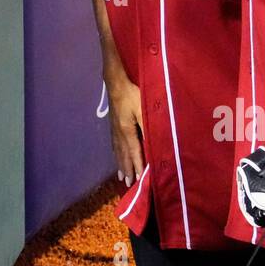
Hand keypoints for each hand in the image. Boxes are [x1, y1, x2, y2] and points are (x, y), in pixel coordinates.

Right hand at [106, 69, 143, 187]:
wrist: (116, 82)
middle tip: (128, 184)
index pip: (134, 153)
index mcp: (127, 132)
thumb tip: (152, 144)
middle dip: (127, 169)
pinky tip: (116, 155)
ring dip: (120, 164)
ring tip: (121, 176)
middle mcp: (119, 134)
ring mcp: (114, 129)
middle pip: (123, 155)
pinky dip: (116, 154)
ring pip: (118, 151)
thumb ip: (147, 127)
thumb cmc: (132, 94)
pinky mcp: (113, 124)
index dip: (138, 167)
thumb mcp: (143, 109)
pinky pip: (114, 144)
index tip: (139, 181)